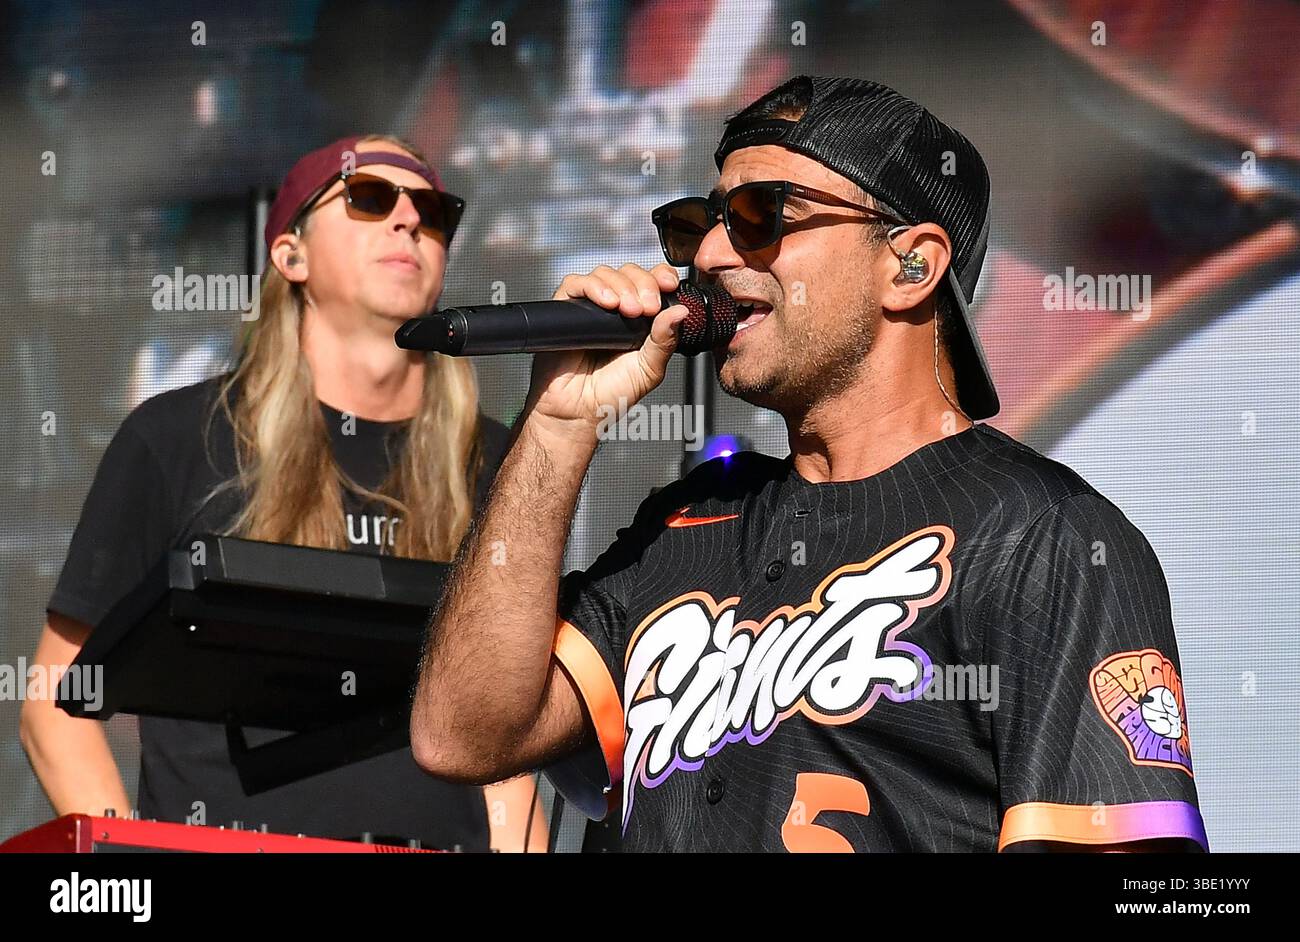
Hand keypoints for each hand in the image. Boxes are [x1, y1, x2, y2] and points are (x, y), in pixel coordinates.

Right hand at [524, 263, 688, 437]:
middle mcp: (614, 308)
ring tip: (628, 310)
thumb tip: (681, 311)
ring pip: (604, 273)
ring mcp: (588, 307)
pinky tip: (607, 303)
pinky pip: (575, 284)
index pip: (650, 281)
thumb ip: (665, 341)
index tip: (669, 284)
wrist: (577, 413)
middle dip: (642, 284)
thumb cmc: (610, 395)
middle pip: (629, 272)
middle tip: (647, 307)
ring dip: (621, 286)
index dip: (660, 276)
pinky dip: (593, 287)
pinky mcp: (564, 308)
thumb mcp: (649, 369)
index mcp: (638, 319)